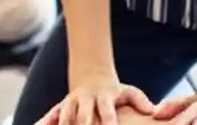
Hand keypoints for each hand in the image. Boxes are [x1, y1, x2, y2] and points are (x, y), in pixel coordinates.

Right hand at [37, 72, 154, 124]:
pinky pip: (50, 116)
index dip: (108, 121)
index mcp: (103, 97)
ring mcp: (71, 102)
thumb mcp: (127, 92)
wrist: (91, 77)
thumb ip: (139, 100)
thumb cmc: (113, 92)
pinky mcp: (61, 107)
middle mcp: (86, 99)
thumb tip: (152, 110)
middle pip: (84, 117)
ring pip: (66, 118)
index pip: (107, 111)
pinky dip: (45, 123)